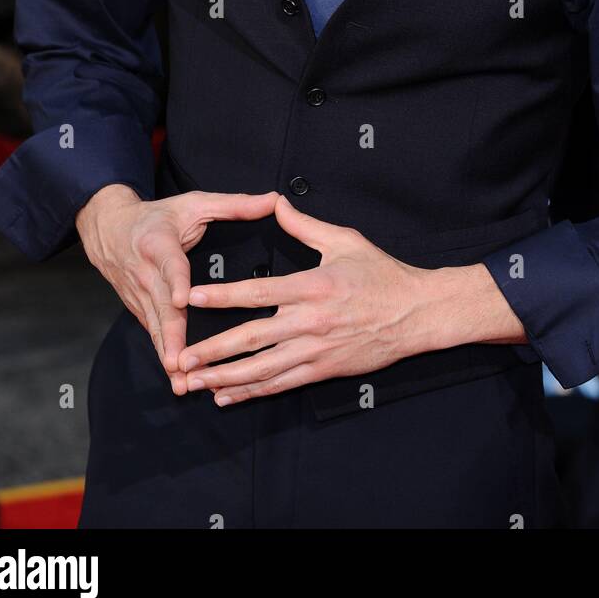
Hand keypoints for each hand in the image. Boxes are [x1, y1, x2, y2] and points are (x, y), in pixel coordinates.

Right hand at [75, 184, 278, 392]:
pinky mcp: (140, 309)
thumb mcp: (194, 203)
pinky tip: (177, 379)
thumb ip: (234, 205)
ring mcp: (141, 295)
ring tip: (181, 380)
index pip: (171, 265)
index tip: (182, 300)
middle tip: (180, 362)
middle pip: (161, 307)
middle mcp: (147, 274)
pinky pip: (154, 333)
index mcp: (160, 244)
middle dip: (171, 336)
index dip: (176, 282)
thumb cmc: (158, 217)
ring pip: (156, 327)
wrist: (110, 229)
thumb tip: (273, 201)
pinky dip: (164, 354)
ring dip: (167, 353)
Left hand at [178, 194, 458, 403]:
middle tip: (182, 357)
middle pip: (252, 338)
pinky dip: (253, 391)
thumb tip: (277, 203)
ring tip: (195, 381)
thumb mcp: (345, 240)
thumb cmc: (382, 274)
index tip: (192, 297)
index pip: (258, 291)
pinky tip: (229, 395)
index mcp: (312, 286)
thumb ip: (305, 226)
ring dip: (226, 377)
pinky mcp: (324, 370)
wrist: (416, 313)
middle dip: (213, 349)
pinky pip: (282, 384)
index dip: (222, 296)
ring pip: (262, 368)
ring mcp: (316, 350)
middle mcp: (310, 321)